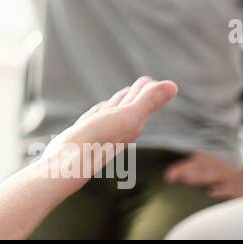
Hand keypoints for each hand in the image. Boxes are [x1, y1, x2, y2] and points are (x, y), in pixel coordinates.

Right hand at [50, 77, 177, 163]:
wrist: (68, 163)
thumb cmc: (97, 140)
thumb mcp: (127, 117)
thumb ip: (148, 101)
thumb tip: (173, 86)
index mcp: (131, 125)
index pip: (142, 102)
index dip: (149, 90)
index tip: (153, 80)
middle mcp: (117, 130)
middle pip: (129, 107)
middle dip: (137, 94)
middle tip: (145, 81)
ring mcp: (99, 132)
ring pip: (112, 112)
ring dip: (119, 101)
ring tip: (124, 93)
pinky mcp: (82, 134)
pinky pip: (95, 118)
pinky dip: (100, 110)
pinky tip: (99, 110)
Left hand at [164, 151, 242, 198]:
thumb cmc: (226, 177)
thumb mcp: (210, 170)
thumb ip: (191, 172)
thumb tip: (171, 176)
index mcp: (211, 162)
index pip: (194, 162)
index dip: (180, 168)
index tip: (167, 176)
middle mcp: (218, 168)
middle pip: (200, 168)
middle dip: (185, 171)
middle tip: (170, 177)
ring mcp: (228, 178)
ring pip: (212, 176)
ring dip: (199, 177)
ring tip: (186, 180)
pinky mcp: (237, 188)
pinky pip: (229, 189)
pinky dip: (220, 190)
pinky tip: (211, 192)